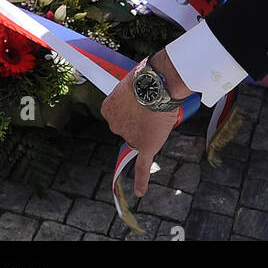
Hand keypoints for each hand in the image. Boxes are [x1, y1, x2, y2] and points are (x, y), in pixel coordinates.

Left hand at [100, 71, 180, 196]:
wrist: (159, 83)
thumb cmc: (146, 75)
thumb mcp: (130, 79)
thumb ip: (130, 93)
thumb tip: (139, 92)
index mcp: (108, 109)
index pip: (117, 113)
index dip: (130, 107)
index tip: (139, 100)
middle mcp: (115, 125)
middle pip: (127, 127)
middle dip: (138, 119)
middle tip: (152, 105)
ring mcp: (130, 137)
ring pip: (139, 138)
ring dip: (148, 131)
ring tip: (159, 112)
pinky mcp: (145, 146)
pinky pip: (142, 166)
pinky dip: (141, 181)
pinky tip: (140, 192)